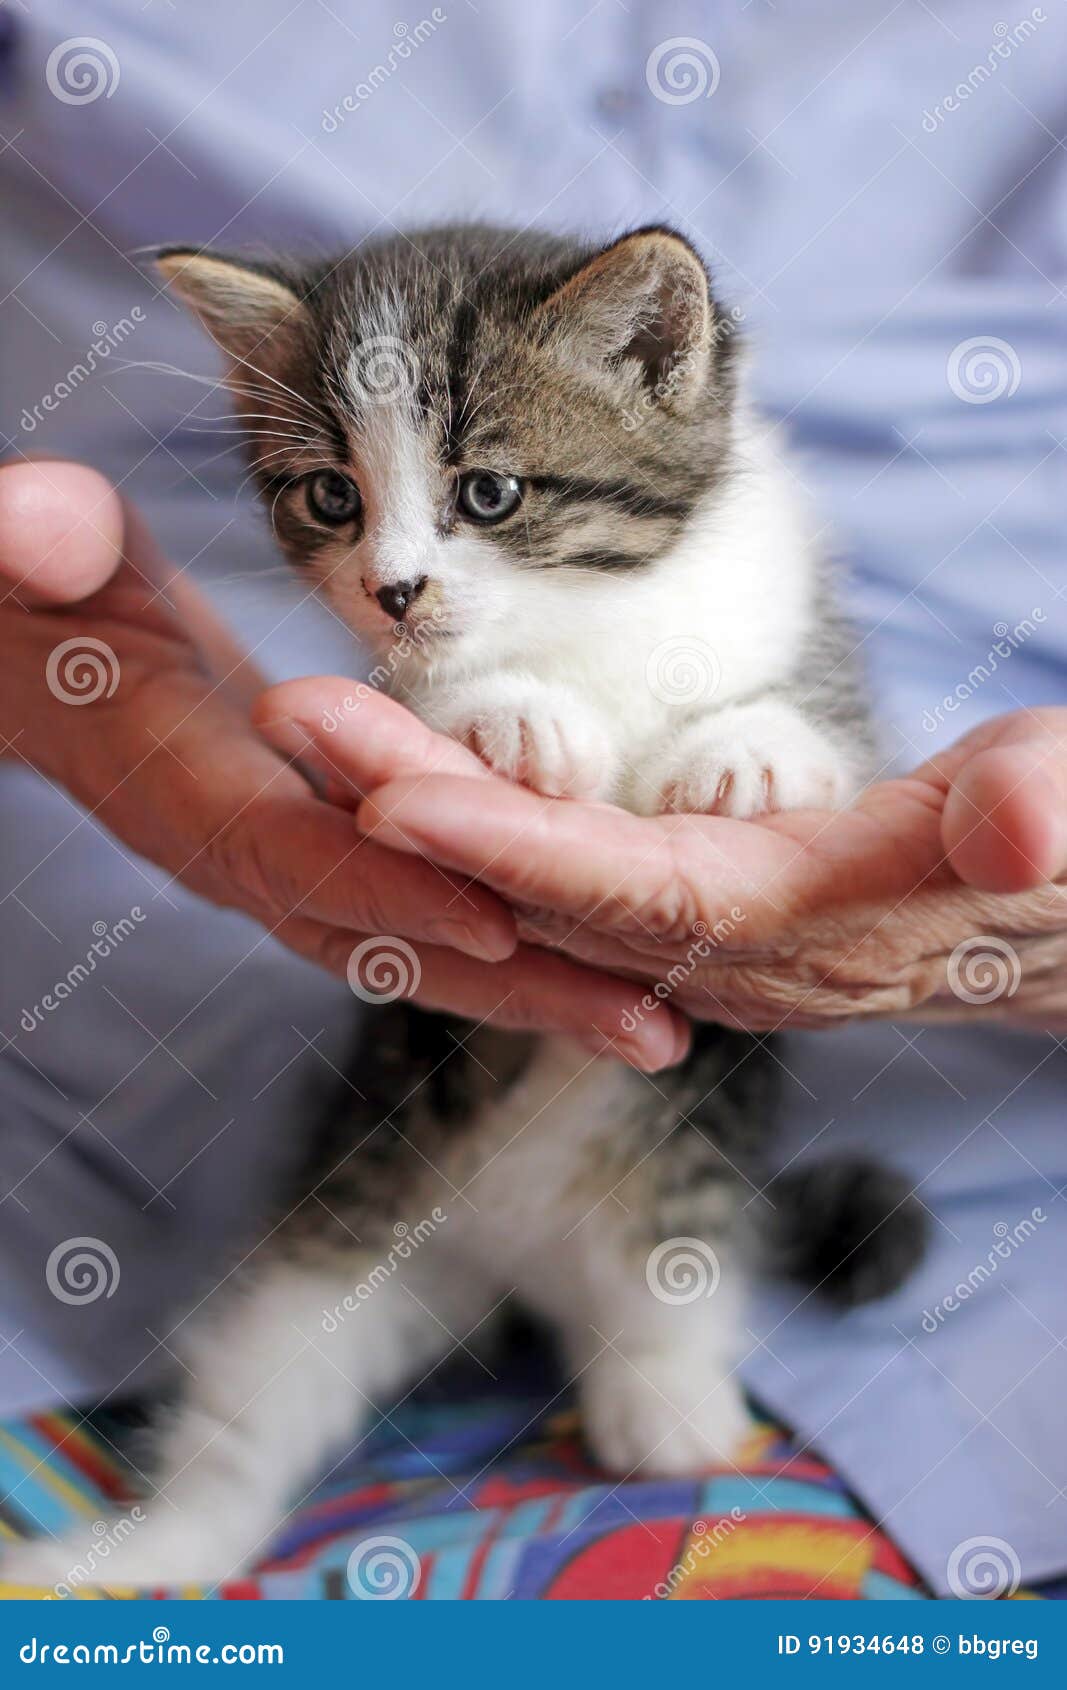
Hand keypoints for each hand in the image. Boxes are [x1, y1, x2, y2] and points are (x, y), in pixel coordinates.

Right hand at [0, 462, 685, 1069]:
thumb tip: (35, 525)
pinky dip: (497, 956)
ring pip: (407, 947)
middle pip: (376, 935)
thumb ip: (31, 545)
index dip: (383, 887)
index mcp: (170, 777)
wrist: (22, 660)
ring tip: (653, 1030)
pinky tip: (593, 972)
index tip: (497, 918)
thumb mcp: (24, 557)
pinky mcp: (309, 853)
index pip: (282, 848)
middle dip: (506, 985)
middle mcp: (228, 849)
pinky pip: (411, 918)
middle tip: (645, 1030)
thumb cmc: (28, 593)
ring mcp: (272, 864)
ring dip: (527, 994)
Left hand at [349, 697, 1066, 1034]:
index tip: (388, 791)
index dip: (509, 843)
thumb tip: (1021, 829)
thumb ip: (1041, 816)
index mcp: (791, 920)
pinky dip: (477, 817)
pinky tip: (407, 764)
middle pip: (539, 883)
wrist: (1053, 919)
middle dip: (415, 806)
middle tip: (294, 719)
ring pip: (529, 876)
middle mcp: (720, 949)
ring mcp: (696, 939)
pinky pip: (557, 868)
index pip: (624, 887)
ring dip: (422, 804)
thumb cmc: (1058, 857)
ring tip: (318, 719)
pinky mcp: (691, 911)